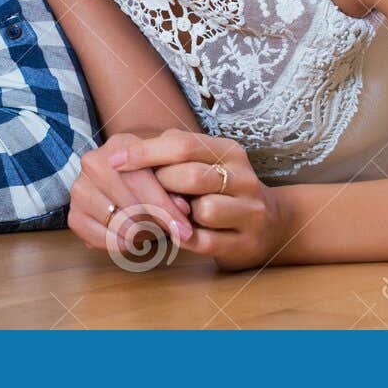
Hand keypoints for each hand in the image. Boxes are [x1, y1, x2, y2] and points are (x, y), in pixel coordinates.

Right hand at [66, 132, 194, 262]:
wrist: (126, 172)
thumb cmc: (153, 172)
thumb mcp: (167, 169)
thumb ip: (176, 185)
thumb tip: (181, 209)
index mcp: (119, 145)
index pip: (140, 181)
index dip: (165, 208)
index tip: (184, 229)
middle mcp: (93, 163)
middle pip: (130, 205)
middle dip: (157, 224)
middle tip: (174, 232)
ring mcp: (79, 189)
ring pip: (118, 225)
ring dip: (143, 234)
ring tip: (154, 229)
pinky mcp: (73, 215)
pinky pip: (103, 240)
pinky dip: (123, 244)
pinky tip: (134, 237)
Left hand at [108, 131, 280, 270]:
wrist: (272, 226)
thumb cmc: (221, 191)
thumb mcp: (203, 163)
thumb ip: (172, 152)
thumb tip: (127, 149)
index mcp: (229, 151)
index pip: (182, 144)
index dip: (145, 152)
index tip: (114, 160)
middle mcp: (244, 178)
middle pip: (191, 175)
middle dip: (161, 187)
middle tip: (143, 194)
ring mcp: (251, 211)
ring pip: (202, 209)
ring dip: (177, 215)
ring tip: (170, 215)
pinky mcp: (247, 243)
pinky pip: (206, 241)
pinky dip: (184, 239)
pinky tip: (178, 234)